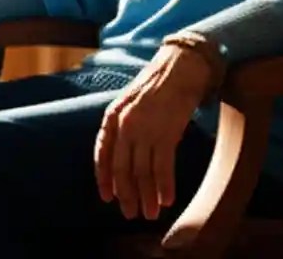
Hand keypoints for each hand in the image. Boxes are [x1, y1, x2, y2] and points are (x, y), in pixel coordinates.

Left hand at [94, 45, 213, 220]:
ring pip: (142, 172)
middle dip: (126, 194)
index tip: (107, 197)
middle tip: (130, 213)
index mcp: (112, 116)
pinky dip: (164, 186)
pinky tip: (167, 200)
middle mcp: (125, 125)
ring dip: (147, 196)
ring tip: (150, 213)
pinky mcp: (167, 133)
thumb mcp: (130, 103)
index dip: (104, 178)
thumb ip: (124, 127)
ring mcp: (145, 129)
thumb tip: (126, 159)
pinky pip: (163, 167)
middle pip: (122, 168)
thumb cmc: (157, 86)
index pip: (102, 153)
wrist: (180, 68)